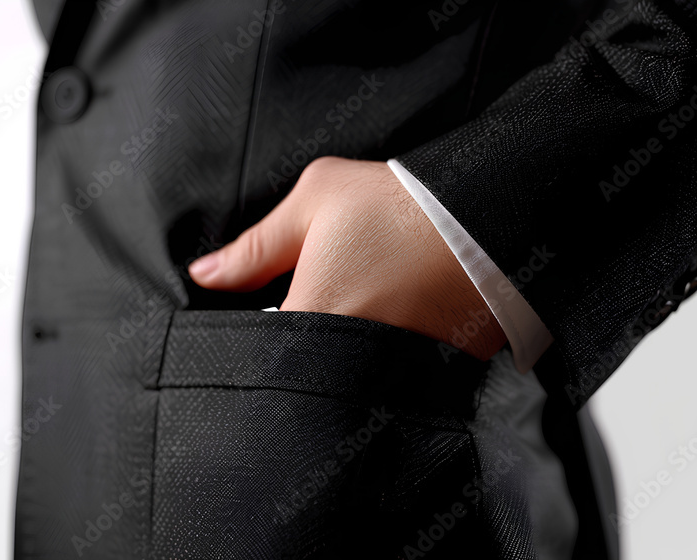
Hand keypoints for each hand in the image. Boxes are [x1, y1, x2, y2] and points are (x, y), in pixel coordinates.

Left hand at [187, 156, 506, 360]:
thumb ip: (255, 245)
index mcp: (314, 316)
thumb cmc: (401, 202)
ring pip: (352, 380)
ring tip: (370, 304)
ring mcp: (400, 370)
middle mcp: (353, 357)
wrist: (491, 212)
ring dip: (348, 355)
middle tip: (330, 303)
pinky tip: (403, 316)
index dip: (261, 339)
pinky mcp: (438, 372)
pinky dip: (393, 357)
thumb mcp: (317, 199)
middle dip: (304, 349)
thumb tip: (205, 275)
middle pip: (307, 372)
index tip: (275, 312)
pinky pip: (399, 379)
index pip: (262, 356)